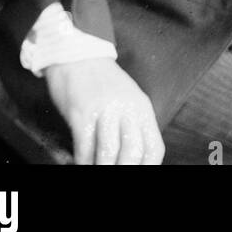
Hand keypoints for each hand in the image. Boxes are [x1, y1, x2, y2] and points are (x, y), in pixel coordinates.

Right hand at [44, 58, 163, 164]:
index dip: (148, 168)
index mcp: (142, 108)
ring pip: (109, 154)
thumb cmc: (102, 82)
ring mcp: (105, 111)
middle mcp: (127, 110)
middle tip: (116, 175)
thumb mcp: (127, 100)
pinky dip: (83, 162)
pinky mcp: (82, 113)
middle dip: (126, 171)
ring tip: (98, 172)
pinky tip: (80, 164)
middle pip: (134, 153)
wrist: (78, 55)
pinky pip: (85, 148)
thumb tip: (134, 158)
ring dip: (103, 169)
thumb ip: (133, 126)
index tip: (138, 174)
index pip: (154, 148)